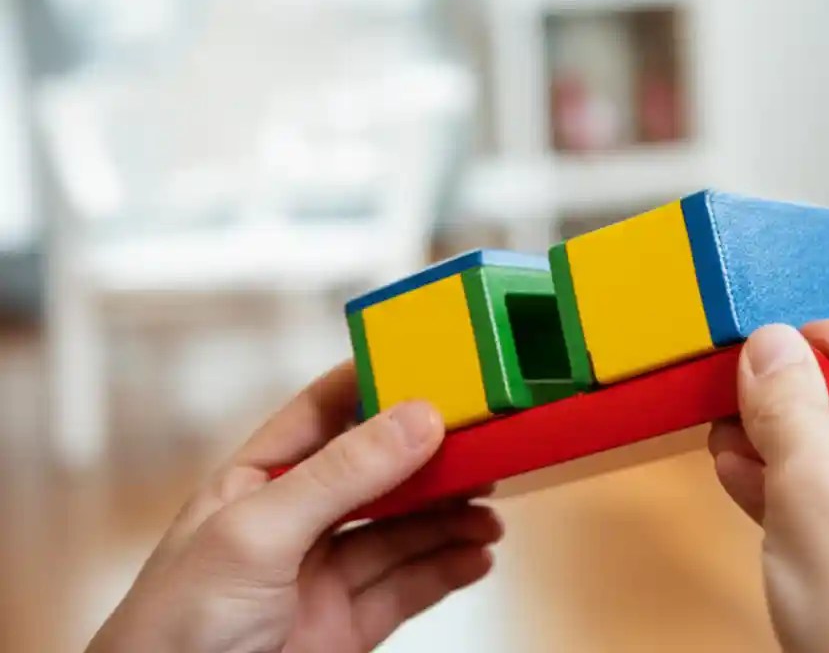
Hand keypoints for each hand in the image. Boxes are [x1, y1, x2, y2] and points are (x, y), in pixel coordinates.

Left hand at [88, 363, 502, 652]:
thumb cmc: (173, 629)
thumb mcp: (258, 534)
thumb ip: (340, 476)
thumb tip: (416, 418)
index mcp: (257, 481)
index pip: (325, 414)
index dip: (379, 385)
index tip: (439, 364)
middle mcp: (295, 523)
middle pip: (380, 474)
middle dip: (435, 460)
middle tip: (489, 447)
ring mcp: (323, 577)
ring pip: (404, 533)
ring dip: (452, 520)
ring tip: (493, 515)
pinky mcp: (346, 627)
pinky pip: (409, 589)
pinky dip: (449, 570)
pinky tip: (477, 557)